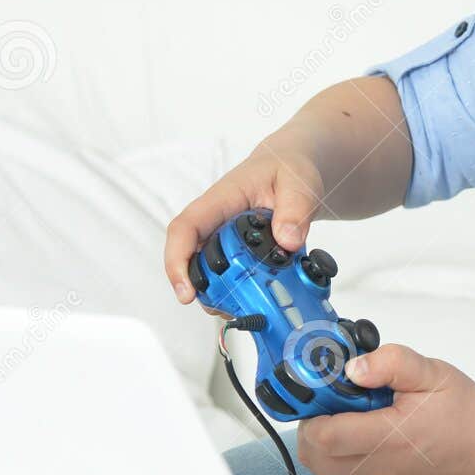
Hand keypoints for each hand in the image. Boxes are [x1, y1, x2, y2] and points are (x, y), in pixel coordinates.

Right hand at [163, 143, 324, 304]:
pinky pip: (237, 279)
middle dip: (210, 291)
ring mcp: (226, 242)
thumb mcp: (297, 180)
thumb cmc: (288, 168)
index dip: (177, 262)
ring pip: (214, 277)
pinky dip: (252, 292)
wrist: (295, 171)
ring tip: (260, 303)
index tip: (186, 292)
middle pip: (195, 264)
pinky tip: (272, 293)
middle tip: (238, 306)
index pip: (185, 229)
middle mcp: (216, 224)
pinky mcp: (240, 255)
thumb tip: (287, 241)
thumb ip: (295, 207)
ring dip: (232, 295)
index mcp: (220, 200)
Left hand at [298, 344, 474, 474]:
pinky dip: (348, 463)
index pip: (324, 436)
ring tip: (355, 421)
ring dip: (328, 447)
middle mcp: (382, 473)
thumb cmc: (466, 413)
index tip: (325, 393)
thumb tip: (352, 368)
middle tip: (336, 405)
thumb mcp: (432, 373)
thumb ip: (389, 363)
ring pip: (327, 474)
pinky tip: (373, 442)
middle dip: (315, 428)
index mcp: (392, 439)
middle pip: (315, 458)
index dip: (314, 411)